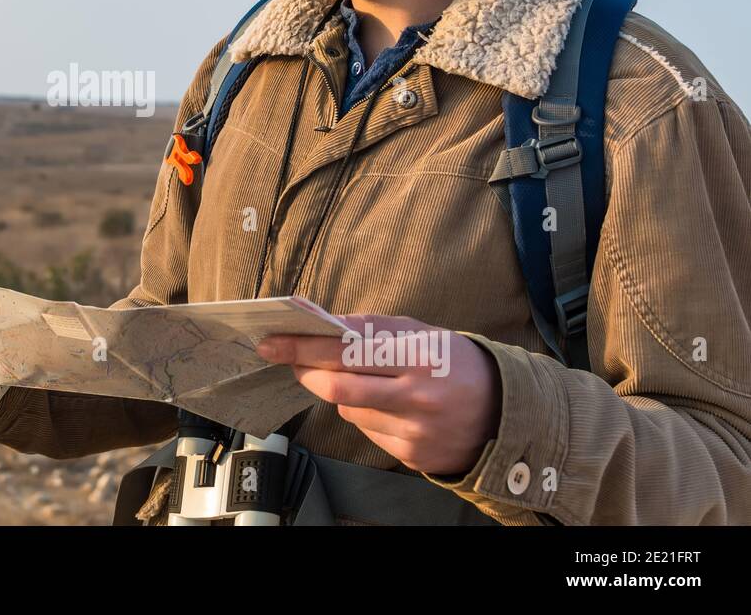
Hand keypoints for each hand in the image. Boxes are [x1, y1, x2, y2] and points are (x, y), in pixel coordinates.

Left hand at [256, 314, 501, 475]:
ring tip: (362, 379)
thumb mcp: (420, 333)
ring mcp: (414, 430)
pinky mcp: (412, 456)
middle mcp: (416, 395)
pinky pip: (367, 431)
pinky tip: (386, 405)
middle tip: (286, 357)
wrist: (506, 413)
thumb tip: (319, 322)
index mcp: (418, 355)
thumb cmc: (453, 363)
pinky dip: (364, 415)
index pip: (345, 351)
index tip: (272, 341)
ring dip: (339, 392)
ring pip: (348, 410)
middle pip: (337, 388)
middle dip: (304, 370)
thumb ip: (371, 329)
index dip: (303, 346)